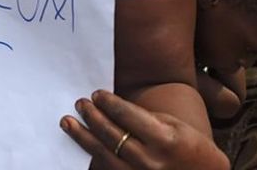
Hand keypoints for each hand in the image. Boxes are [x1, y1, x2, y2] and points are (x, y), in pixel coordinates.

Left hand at [61, 90, 228, 169]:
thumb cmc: (188, 145)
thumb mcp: (172, 125)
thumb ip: (141, 117)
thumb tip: (108, 106)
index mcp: (165, 139)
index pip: (128, 117)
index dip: (109, 103)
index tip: (97, 94)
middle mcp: (151, 160)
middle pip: (112, 135)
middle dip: (92, 117)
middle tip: (80, 103)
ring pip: (104, 155)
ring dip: (83, 137)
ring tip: (68, 122)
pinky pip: (107, 169)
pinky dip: (92, 156)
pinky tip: (82, 144)